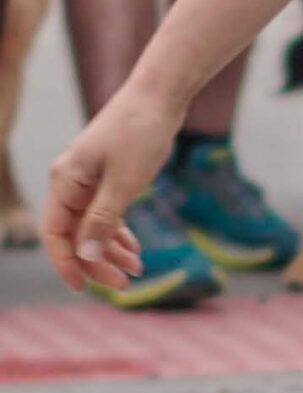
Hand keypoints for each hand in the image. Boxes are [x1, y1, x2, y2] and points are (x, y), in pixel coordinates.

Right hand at [41, 84, 179, 292]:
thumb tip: (86, 255)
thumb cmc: (139, 136)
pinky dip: (118, 234)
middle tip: (127, 283)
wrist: (157, 102)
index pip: (55, 232)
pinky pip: (105, 215)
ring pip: (91, 228)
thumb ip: (103, 219)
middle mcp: (70, 183)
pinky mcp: (107, 179)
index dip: (66, 263)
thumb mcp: (124, 184)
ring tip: (138, 269)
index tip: (83, 290)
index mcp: (66, 182)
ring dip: (110, 252)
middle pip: (74, 234)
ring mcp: (88, 181)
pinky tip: (135, 250)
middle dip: (96, 263)